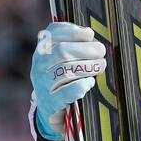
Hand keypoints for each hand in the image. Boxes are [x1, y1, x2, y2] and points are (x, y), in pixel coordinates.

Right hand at [30, 22, 106, 140]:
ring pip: (66, 71)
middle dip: (86, 49)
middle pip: (61, 52)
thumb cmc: (62, 77)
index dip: (72, 31)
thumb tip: (88, 33)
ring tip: (100, 66)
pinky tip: (89, 83)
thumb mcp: (62, 58)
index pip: (52, 34)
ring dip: (88, 67)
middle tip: (101, 51)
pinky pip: (67, 92)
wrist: (50, 109)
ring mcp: (43, 84)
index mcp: (42, 51)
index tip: (88, 34)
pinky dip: (81, 86)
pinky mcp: (50, 102)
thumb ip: (73, 44)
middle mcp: (39, 65)